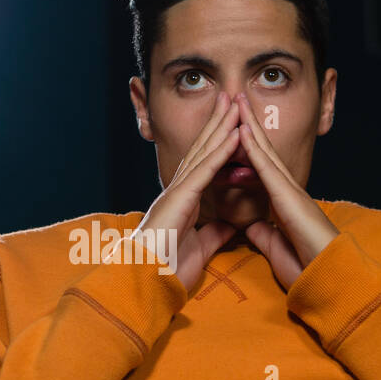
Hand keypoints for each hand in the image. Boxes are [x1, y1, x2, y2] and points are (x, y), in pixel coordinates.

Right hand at [130, 91, 243, 291]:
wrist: (144, 282)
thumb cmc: (165, 270)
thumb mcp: (199, 249)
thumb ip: (213, 235)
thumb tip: (229, 226)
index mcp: (183, 202)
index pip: (205, 165)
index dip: (218, 142)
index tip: (233, 123)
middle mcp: (179, 191)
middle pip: (202, 150)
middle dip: (218, 123)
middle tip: (231, 97)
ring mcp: (177, 192)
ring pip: (203, 152)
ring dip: (221, 127)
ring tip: (235, 103)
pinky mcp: (180, 198)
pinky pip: (205, 170)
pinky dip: (221, 151)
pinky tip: (235, 134)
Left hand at [233, 92, 338, 287]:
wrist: (328, 276)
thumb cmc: (307, 266)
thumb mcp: (276, 246)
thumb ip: (265, 233)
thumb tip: (253, 227)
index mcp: (282, 202)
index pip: (260, 167)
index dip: (247, 146)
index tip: (233, 127)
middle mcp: (286, 190)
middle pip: (263, 150)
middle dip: (249, 124)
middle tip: (236, 99)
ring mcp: (289, 190)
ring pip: (265, 151)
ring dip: (250, 125)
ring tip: (237, 102)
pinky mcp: (289, 197)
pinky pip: (267, 168)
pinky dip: (254, 148)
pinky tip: (242, 130)